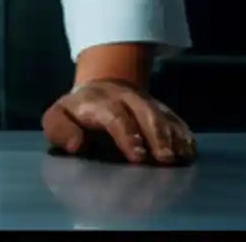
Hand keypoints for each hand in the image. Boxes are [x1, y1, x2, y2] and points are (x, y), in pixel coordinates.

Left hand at [42, 79, 196, 164]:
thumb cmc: (75, 113)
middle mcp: (126, 98)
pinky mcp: (161, 109)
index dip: (127, 135)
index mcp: (98, 101)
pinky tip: (188, 151)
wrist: (100, 87)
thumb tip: (76, 145)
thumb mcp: (57, 118)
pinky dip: (183, 135)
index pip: (115, 115)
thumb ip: (60, 130)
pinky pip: (175, 120)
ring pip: (163, 115)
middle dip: (156, 136)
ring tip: (180, 157)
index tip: (138, 156)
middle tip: (164, 159)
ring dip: (173, 137)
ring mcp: (146, 102)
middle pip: (146, 113)